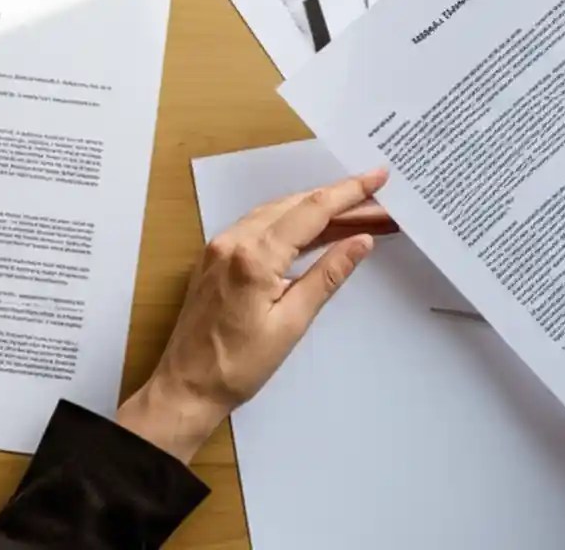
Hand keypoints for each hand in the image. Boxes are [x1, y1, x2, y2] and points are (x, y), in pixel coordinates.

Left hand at [117, 169, 394, 462]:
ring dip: (316, 209)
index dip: (349, 192)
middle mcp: (233, 241)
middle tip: (378, 202)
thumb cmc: (237, 366)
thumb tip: (361, 242)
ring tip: (356, 213)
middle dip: (339, 201)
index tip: (378, 177)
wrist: (186, 387)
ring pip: (277, 212)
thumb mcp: (292, 323)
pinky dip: (290, 222)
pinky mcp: (215, 256)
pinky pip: (259, 225)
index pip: (312, 211)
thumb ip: (327, 276)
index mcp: (254, 257)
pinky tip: (314, 229)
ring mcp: (220, 246)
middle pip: (296, 206)